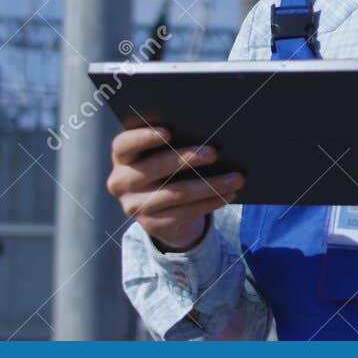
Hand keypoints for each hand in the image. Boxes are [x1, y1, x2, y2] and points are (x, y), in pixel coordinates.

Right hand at [107, 125, 242, 251]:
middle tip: (214, 153)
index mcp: (122, 158)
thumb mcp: (162, 156)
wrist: (162, 211)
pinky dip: (211, 202)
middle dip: (186, 159)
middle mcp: (122, 182)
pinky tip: (229, 194)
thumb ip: (173, 144)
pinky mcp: (152, 225)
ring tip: (236, 178)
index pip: (124, 145)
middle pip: (154, 168)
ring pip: (176, 194)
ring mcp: (135, 207)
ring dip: (210, 185)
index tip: (169, 131)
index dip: (144, 138)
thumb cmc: (167, 169)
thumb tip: (208, 134)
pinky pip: (186, 213)